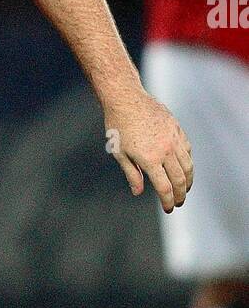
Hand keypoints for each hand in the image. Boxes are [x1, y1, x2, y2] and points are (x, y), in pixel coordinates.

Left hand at [103, 89, 192, 212]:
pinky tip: (184, 168)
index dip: (168, 201)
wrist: (126, 98)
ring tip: (185, 188)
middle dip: (181, 194)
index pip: (165, 188)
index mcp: (150, 159)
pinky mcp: (177, 128)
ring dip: (188, 180)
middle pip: (180, 179)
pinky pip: (187, 149)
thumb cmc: (118, 126)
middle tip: (179, 203)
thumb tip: (139, 192)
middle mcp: (166, 150)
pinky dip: (188, 161)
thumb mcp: (120, 153)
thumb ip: (131, 174)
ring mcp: (174, 138)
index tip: (169, 208)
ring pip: (188, 164)